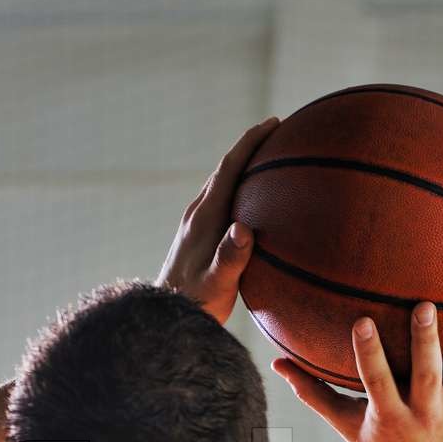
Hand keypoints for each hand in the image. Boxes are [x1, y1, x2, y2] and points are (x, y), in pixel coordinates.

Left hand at [157, 116, 278, 323]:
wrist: (164, 317)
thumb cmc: (195, 305)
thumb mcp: (217, 285)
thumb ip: (230, 258)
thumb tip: (244, 230)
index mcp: (204, 218)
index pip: (229, 169)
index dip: (250, 143)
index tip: (274, 123)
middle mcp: (198, 213)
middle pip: (225, 168)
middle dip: (251, 146)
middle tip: (278, 131)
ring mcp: (196, 223)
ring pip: (222, 183)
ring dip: (245, 165)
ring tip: (271, 158)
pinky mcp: (198, 235)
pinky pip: (223, 200)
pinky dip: (241, 188)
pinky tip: (256, 200)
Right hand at [273, 300, 442, 441]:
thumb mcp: (347, 426)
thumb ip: (313, 393)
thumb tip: (274, 361)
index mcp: (391, 416)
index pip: (377, 383)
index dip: (369, 355)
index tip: (361, 321)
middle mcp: (427, 411)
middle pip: (428, 374)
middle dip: (426, 342)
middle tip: (424, 305)